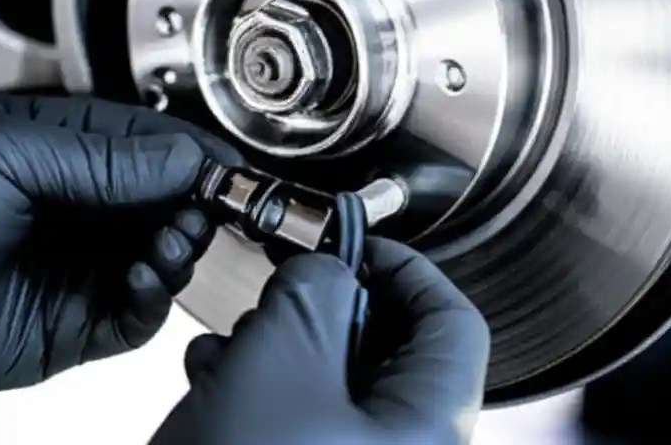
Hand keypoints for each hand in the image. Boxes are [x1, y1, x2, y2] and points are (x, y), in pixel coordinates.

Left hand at [0, 93, 241, 407]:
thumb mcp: (4, 148)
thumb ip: (100, 157)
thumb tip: (182, 158)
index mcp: (52, 146)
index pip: (143, 143)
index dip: (189, 151)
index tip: (226, 161)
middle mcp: (67, 204)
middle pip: (161, 200)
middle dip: (192, 200)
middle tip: (207, 202)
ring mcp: (70, 266)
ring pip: (158, 255)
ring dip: (177, 245)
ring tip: (169, 239)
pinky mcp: (67, 324)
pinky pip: (135, 314)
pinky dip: (153, 297)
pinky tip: (143, 277)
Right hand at [150, 237, 489, 444]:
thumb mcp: (281, 362)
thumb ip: (314, 292)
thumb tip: (324, 268)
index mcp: (428, 428)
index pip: (455, 322)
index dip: (407, 268)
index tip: (355, 243)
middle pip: (390, 352)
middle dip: (324, 311)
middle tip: (280, 295)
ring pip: (334, 387)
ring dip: (278, 352)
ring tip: (230, 354)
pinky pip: (300, 424)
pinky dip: (260, 393)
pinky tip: (216, 388)